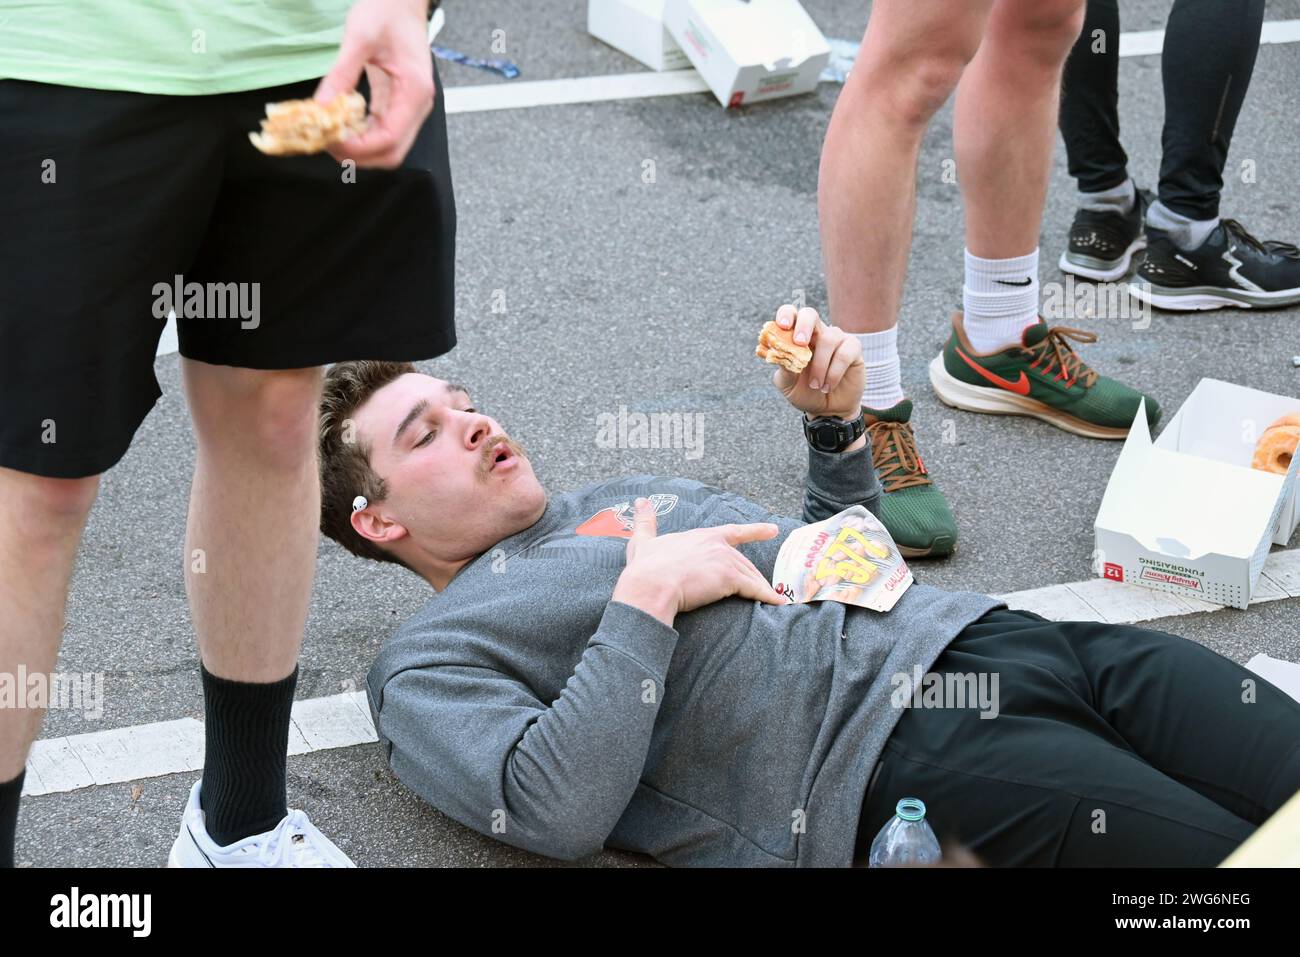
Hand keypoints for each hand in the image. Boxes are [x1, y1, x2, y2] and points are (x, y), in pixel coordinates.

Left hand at [315, 0, 433, 168]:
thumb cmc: (386, 9)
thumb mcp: (359, 36)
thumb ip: (342, 73)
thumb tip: (321, 106)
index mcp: (414, 92)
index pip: (389, 138)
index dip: (359, 148)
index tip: (330, 140)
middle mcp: (417, 106)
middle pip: (392, 153)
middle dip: (359, 156)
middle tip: (326, 143)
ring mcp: (410, 107)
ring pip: (388, 147)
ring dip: (360, 150)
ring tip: (330, 136)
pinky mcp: (400, 103)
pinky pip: (383, 132)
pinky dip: (362, 136)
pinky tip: (341, 126)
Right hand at [611, 499, 785, 626]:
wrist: (650, 586)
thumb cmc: (645, 568)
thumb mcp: (643, 540)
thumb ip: (646, 521)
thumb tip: (640, 501)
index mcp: (702, 535)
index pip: (733, 532)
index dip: (755, 531)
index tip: (773, 530)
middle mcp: (717, 544)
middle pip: (743, 561)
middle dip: (753, 575)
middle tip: (765, 588)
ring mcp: (725, 560)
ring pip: (750, 575)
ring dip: (761, 587)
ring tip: (771, 598)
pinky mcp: (729, 579)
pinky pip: (754, 589)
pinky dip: (767, 596)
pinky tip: (778, 602)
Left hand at [769, 304, 864, 420]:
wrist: (826, 411)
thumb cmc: (804, 393)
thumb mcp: (787, 384)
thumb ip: (783, 368)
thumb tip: (778, 353)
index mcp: (796, 337)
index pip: (791, 315)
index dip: (786, 315)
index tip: (782, 326)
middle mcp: (817, 333)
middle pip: (810, 314)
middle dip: (804, 325)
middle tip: (799, 343)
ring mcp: (837, 339)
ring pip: (829, 338)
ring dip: (820, 365)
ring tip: (815, 385)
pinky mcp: (853, 349)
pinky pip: (844, 353)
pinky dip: (834, 372)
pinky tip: (828, 385)